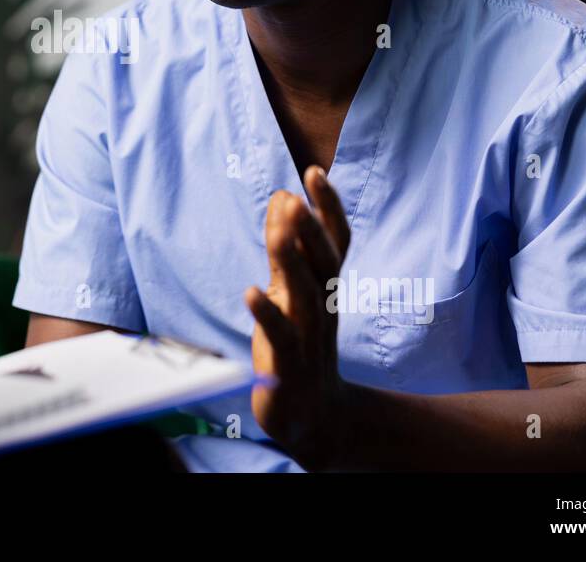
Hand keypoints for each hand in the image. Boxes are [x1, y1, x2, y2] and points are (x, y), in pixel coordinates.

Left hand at [245, 166, 352, 469]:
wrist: (311, 413)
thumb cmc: (298, 342)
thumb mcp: (290, 288)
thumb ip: (285, 246)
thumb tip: (283, 196)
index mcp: (324, 285)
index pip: (334, 241)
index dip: (328, 207)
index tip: (315, 171)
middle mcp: (322, 305)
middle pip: (323, 262)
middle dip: (310, 229)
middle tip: (296, 196)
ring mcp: (308, 335)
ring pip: (305, 293)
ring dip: (291, 261)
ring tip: (278, 231)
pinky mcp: (287, 363)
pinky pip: (281, 336)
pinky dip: (268, 313)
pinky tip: (251, 292)